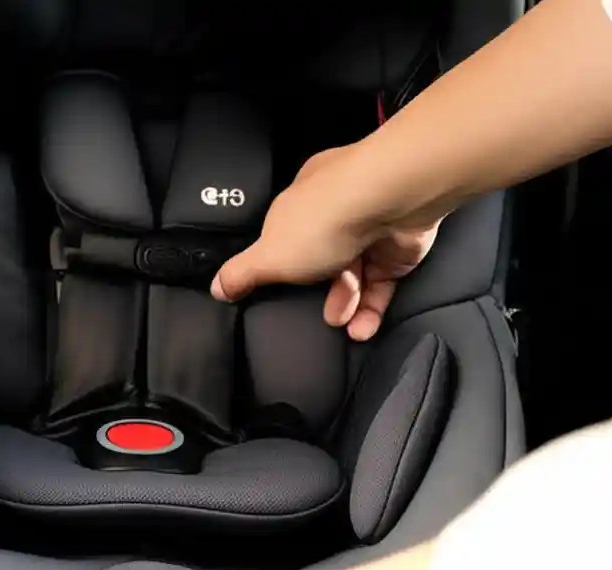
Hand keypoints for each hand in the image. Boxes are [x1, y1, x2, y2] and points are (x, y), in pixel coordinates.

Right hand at [210, 146, 442, 341]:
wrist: (389, 200)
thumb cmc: (323, 220)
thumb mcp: (268, 255)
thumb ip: (242, 273)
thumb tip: (215, 288)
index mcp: (297, 207)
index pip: (285, 240)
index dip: (282, 268)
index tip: (279, 292)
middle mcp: (334, 215)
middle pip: (321, 262)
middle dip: (318, 292)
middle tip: (321, 314)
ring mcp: (368, 231)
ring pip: (353, 277)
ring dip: (347, 305)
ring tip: (345, 324)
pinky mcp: (396, 250)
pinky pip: (381, 285)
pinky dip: (372, 308)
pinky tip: (363, 327)